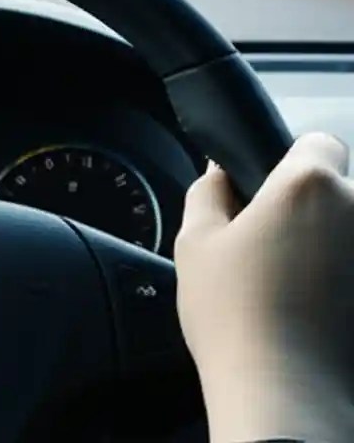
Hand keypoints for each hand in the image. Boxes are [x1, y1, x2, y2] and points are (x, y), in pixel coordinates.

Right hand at [177, 132, 353, 442]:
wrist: (282, 391)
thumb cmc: (232, 313)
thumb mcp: (195, 242)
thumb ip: (207, 192)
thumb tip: (220, 174)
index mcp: (309, 184)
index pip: (317, 141)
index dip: (288, 162)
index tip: (267, 192)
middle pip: (338, 189)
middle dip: (310, 208)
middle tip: (269, 246)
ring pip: (348, 230)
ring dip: (329, 245)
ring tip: (291, 285)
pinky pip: (351, 265)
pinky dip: (339, 277)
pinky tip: (312, 307)